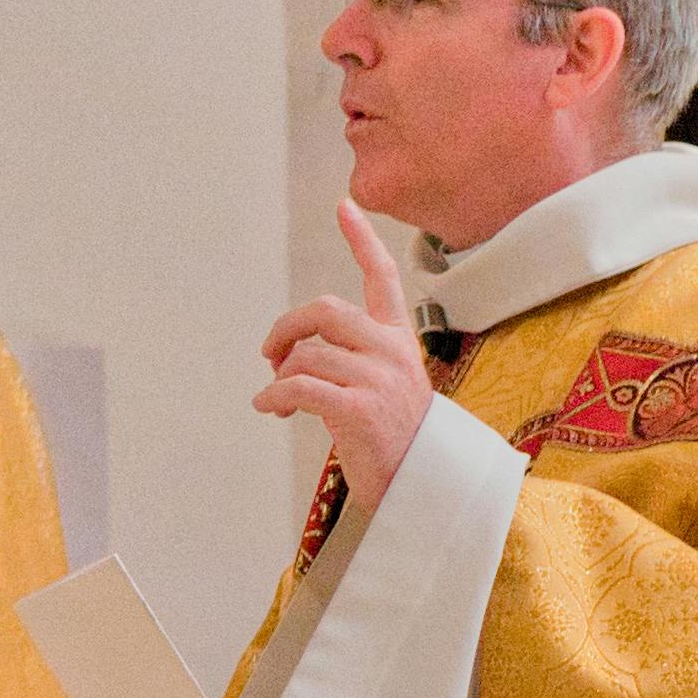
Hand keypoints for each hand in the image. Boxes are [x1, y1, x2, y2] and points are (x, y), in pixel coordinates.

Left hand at [254, 201, 433, 519]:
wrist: (427, 491)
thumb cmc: (400, 444)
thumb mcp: (388, 390)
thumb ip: (355, 361)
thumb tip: (293, 355)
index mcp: (401, 342)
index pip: (382, 278)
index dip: (361, 239)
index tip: (343, 206)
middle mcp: (392, 353)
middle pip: (324, 310)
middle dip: (287, 327)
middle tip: (271, 352)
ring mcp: (377, 380)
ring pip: (306, 354)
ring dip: (279, 375)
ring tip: (276, 396)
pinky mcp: (358, 410)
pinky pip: (298, 387)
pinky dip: (273, 397)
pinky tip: (270, 408)